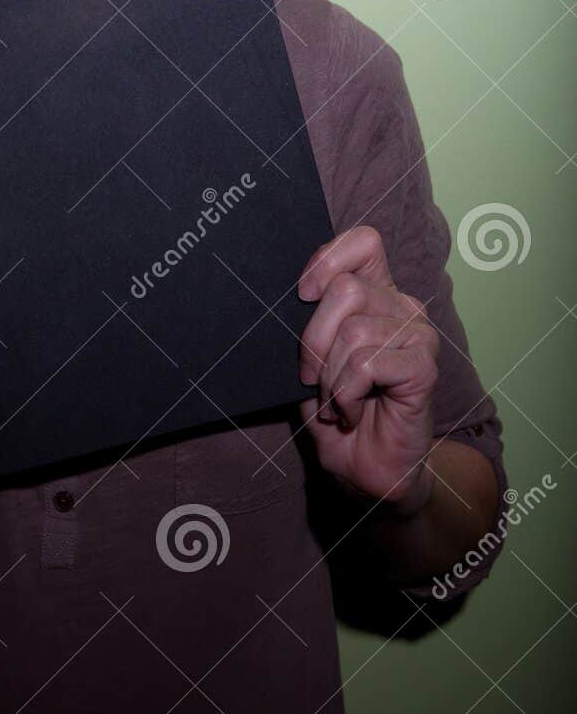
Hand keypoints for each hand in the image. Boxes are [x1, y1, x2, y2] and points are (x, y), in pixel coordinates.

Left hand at [296, 225, 438, 514]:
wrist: (367, 471)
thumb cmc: (339, 413)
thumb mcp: (311, 362)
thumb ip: (308, 323)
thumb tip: (290, 295)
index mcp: (377, 296)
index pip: (364, 242)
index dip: (328, 258)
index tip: (303, 294)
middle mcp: (402, 307)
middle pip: (345, 289)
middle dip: (313, 340)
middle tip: (311, 378)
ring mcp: (418, 336)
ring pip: (353, 331)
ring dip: (329, 377)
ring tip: (335, 401)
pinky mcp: (423, 368)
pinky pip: (368, 363)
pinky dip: (346, 394)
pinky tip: (351, 412)